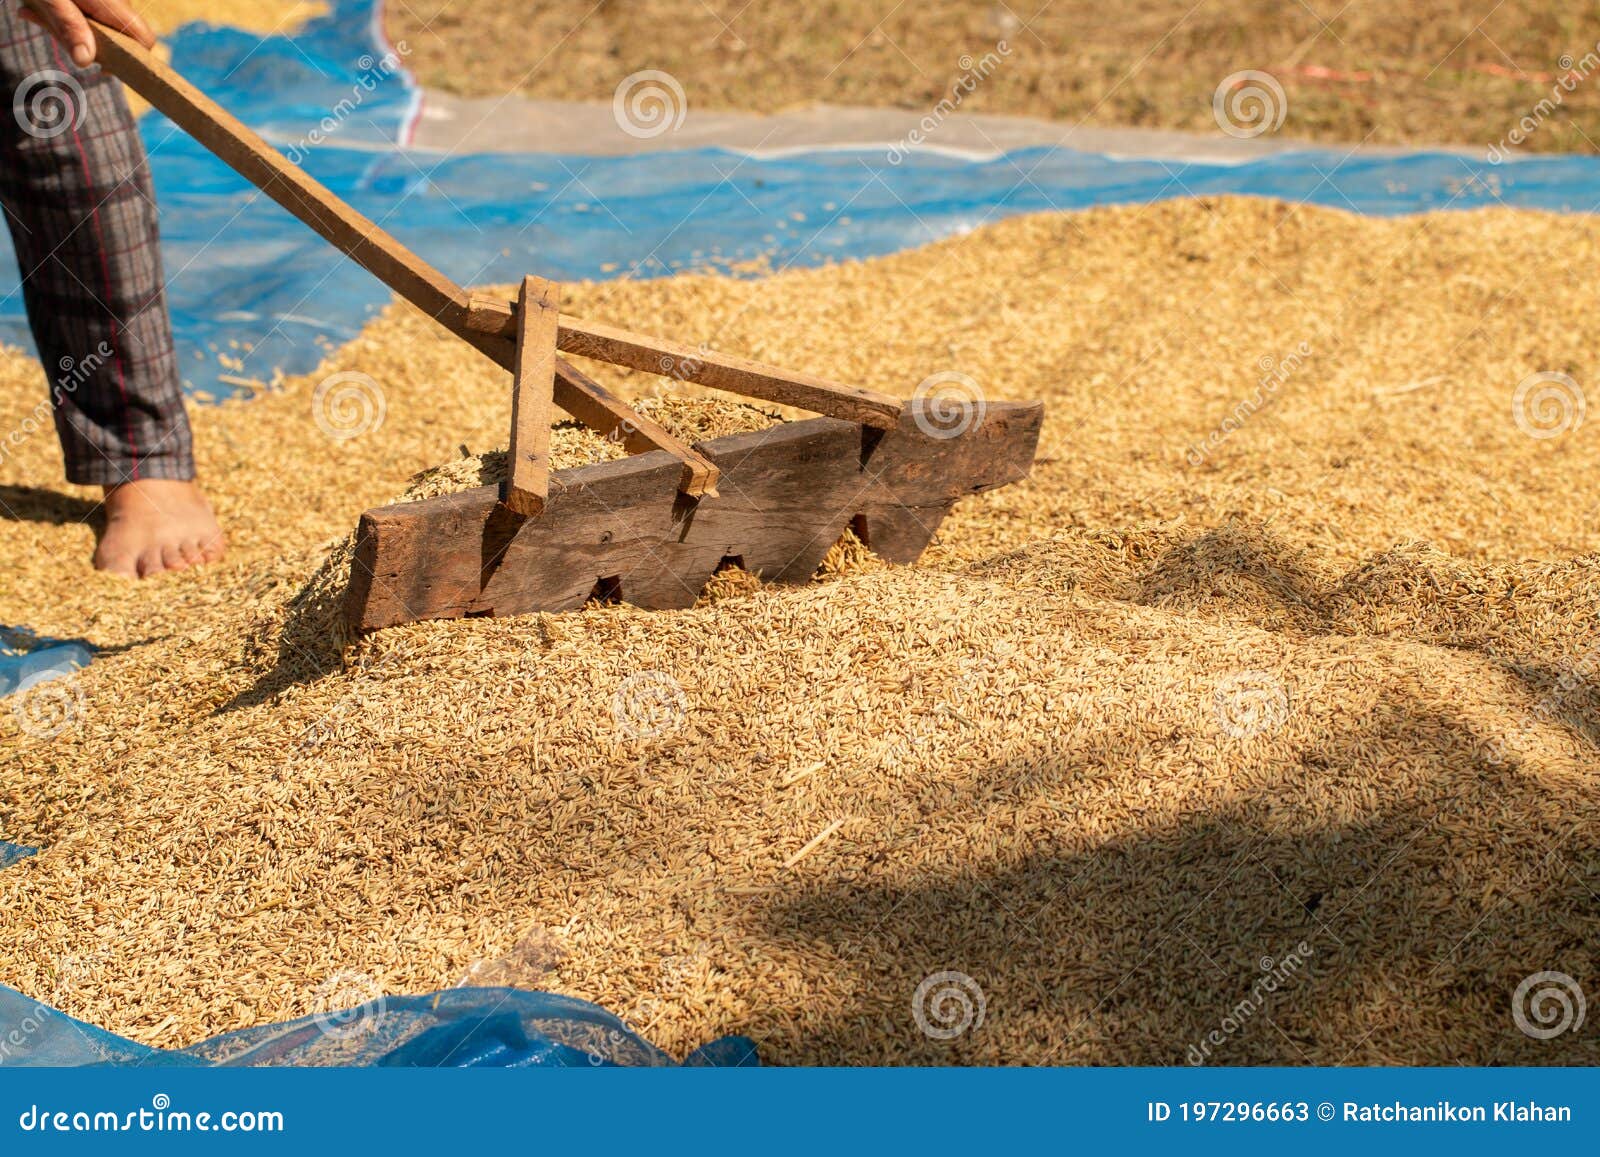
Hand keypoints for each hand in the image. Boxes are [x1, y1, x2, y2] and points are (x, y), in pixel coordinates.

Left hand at [17, 0, 154, 67]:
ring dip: (66, 27)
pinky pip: (84, 12)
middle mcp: (114, 0)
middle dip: (83, 40)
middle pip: (117, 35)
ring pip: (96, 24)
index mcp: (111, 2)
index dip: (129, 58)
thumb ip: (67, 27)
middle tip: (47, 29)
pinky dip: (62, 14)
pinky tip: (37, 7)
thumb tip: (86, 60)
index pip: (144, 40)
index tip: (100, 63)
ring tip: (33, 13)